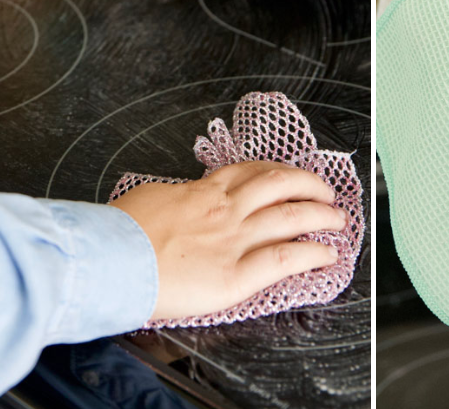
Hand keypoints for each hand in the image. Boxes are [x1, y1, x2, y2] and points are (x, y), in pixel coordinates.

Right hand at [109, 160, 345, 319]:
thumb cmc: (120, 233)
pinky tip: (326, 255)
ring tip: (337, 218)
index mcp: (203, 191)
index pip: (250, 172)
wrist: (111, 260)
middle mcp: (225, 209)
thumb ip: (173, 198)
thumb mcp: (149, 198)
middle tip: (325, 191)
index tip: (290, 173)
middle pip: (280, 185)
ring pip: (290, 216)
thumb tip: (175, 201)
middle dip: (309, 185)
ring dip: (320, 215)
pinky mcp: (235, 276)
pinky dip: (311, 253)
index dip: (277, 172)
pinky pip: (283, 259)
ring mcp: (233, 240)